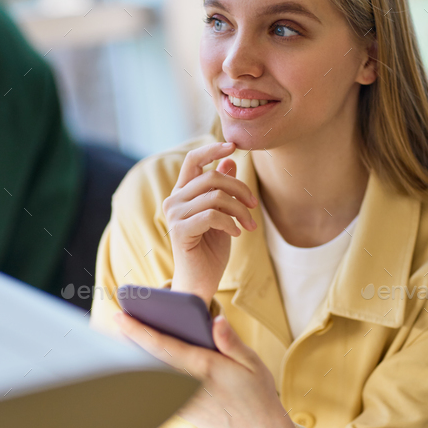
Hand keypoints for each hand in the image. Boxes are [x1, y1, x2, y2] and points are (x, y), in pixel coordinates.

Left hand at [114, 311, 304, 427]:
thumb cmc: (257, 393)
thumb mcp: (252, 363)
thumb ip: (231, 341)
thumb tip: (216, 320)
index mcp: (205, 367)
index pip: (164, 346)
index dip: (139, 331)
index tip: (120, 317)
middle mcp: (188, 384)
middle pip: (148, 359)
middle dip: (126, 341)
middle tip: (106, 322)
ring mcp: (181, 400)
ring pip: (149, 375)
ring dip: (130, 357)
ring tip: (115, 337)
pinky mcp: (180, 410)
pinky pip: (155, 389)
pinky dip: (141, 375)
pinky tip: (132, 362)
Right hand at [161, 141, 257, 307]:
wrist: (201, 281)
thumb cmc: (211, 250)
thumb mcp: (222, 215)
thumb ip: (222, 190)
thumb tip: (229, 161)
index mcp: (182, 193)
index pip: (193, 160)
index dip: (212, 150)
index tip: (233, 146)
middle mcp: (174, 201)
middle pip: (211, 178)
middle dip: (239, 189)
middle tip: (253, 207)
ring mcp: (174, 215)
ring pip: (215, 197)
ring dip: (239, 210)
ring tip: (249, 225)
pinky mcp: (179, 231)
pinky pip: (212, 215)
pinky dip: (230, 223)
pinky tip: (236, 233)